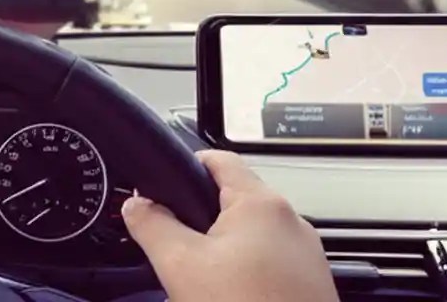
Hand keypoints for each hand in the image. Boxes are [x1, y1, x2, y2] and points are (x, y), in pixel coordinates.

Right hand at [123, 150, 337, 301]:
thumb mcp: (180, 265)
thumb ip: (153, 226)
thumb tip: (137, 206)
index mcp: (261, 203)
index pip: (218, 159)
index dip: (186, 165)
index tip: (165, 183)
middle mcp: (291, 222)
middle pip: (233, 202)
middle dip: (201, 221)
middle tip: (178, 250)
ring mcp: (305, 255)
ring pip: (251, 237)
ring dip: (223, 253)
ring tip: (205, 285)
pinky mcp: (309, 284)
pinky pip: (269, 265)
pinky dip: (246, 275)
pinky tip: (231, 299)